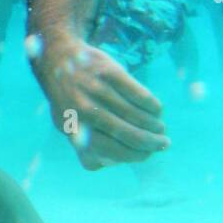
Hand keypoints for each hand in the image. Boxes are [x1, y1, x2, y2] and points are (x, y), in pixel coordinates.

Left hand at [32, 34, 169, 169]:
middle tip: (163, 143)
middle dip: (151, 143)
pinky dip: (153, 106)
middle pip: (127, 134)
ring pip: (135, 115)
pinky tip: (157, 110)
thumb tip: (107, 165)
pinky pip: (139, 95)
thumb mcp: (66, 123)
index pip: (109, 151)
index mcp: (72, 127)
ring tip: (160, 128)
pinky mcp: (108, 72)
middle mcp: (82, 109)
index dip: (133, 156)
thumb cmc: (68, 97)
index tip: (146, 155)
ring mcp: (95, 89)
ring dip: (154, 125)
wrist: (59, 57)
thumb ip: (83, 145)